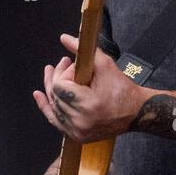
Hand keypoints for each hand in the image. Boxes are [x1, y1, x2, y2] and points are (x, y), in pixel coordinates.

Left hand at [32, 33, 146, 142]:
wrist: (136, 112)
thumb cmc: (123, 88)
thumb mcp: (105, 65)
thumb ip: (83, 50)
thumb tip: (63, 38)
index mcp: (89, 105)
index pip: (60, 86)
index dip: (64, 73)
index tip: (76, 66)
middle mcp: (81, 121)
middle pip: (54, 96)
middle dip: (57, 78)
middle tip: (62, 64)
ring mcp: (78, 131)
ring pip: (53, 107)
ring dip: (52, 90)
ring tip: (51, 73)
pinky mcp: (77, 136)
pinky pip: (56, 121)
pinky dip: (47, 108)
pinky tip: (39, 95)